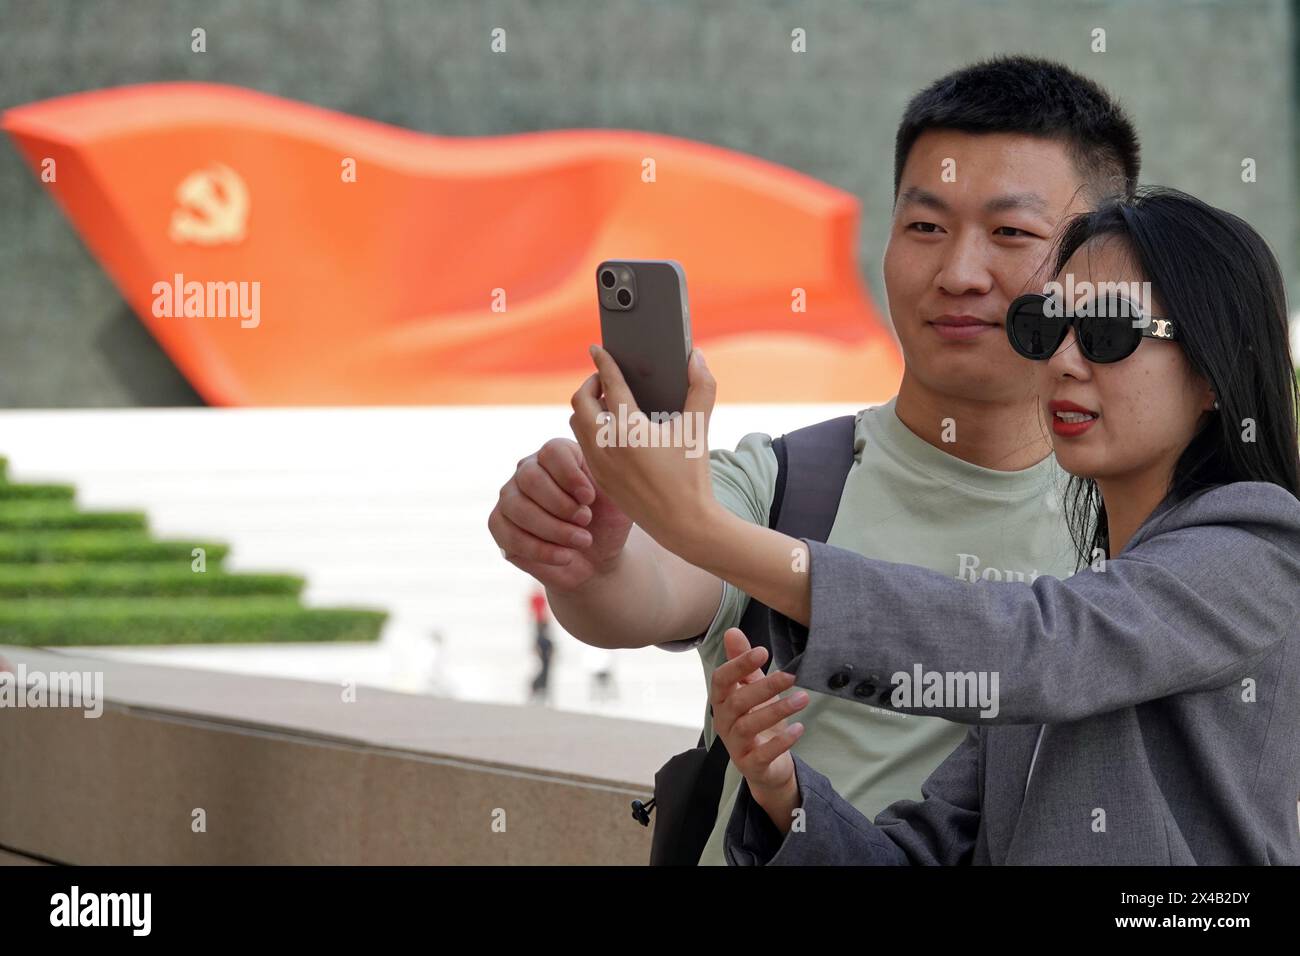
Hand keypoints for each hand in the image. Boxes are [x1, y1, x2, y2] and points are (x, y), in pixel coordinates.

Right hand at [488, 437, 633, 591]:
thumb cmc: (607, 522)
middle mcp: (529, 470)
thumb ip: (611, 473)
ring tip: (582, 541)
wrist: (596, 560)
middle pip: (530, 478)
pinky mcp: (499, 525)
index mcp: (559, 455)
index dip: (570, 476)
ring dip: (553, 529)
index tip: (590, 498)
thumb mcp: (618, 497)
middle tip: (586, 521)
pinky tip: (565, 557)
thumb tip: (602, 452)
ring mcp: (510, 496)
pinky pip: (509, 534)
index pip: (553, 452)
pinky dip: (540, 550)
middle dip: (561, 505)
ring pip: (518, 507)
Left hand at [569, 345, 719, 558]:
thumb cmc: (693, 477)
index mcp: (629, 429)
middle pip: (579, 402)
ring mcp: (598, 464)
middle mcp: (606, 446)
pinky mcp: (598, 479)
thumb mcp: (698, 430)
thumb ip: (701, 388)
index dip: (603, 362)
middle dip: (590, 384)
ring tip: (606, 402)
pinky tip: (609, 430)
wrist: (684, 526)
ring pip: (575, 424)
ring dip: (586, 408)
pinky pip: (582, 446)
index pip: (609, 384)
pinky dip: (589, 431)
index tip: (597, 348)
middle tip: (606, 379)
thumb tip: (695, 358)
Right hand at [712, 627, 807, 831]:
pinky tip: (799, 728)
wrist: (767, 766)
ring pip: (749, 726)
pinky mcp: (751, 764)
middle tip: (791, 675)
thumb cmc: (759, 721)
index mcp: (722, 701)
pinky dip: (781, 741)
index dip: (738, 664)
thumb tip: (732, 631)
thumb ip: (743, 664)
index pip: (721, 680)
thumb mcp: (753, 690)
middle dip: (764, 687)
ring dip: (776, 710)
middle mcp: (724, 722)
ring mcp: (736, 745)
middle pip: (737, 702)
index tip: (762, 651)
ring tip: (803, 699)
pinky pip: (763, 753)